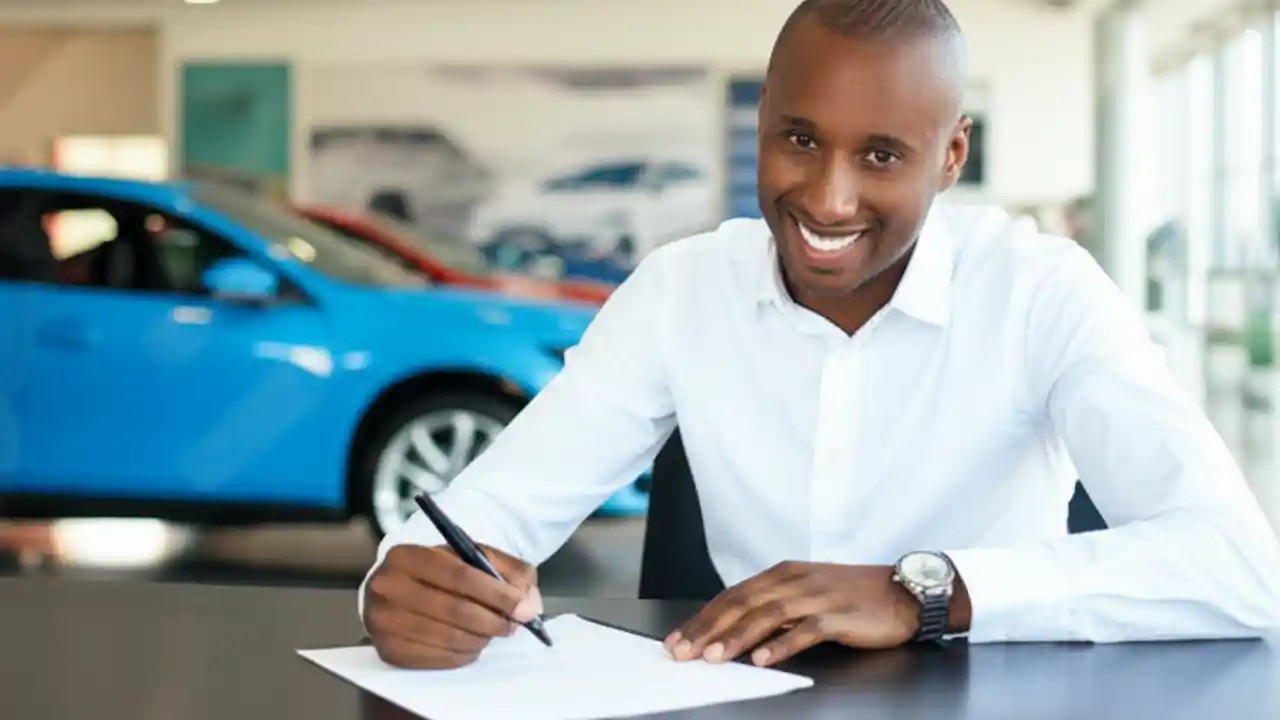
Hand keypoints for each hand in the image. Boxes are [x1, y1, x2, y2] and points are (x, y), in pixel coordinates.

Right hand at [363, 543, 541, 668]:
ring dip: (482, 638)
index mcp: (407, 555)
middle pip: (455, 610)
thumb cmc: (441, 571)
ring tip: (493, 631)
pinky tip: (472, 642)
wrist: (400, 588)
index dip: (496, 594)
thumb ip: (508, 571)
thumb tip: (530, 606)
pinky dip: (464, 654)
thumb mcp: (472, 555)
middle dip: (494, 620)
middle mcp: (386, 587)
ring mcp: (383, 622)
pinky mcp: (387, 651)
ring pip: (449, 638)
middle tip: (514, 624)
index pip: (459, 575)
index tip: (523, 608)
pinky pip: (438, 660)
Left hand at [663, 561, 965, 666]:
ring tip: (713, 657)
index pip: (733, 595)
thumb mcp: (807, 593)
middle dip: (708, 629)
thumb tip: (734, 628)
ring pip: (767, 615)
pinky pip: (805, 630)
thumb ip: (774, 606)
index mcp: (782, 574)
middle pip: (742, 603)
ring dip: (737, 637)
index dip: (702, 618)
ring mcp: (817, 596)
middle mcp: (795, 580)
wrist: (903, 592)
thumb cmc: (853, 596)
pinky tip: (762, 659)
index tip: (677, 639)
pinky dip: (781, 644)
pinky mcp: (838, 615)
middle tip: (682, 652)